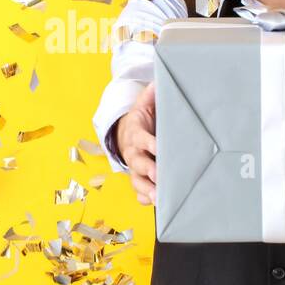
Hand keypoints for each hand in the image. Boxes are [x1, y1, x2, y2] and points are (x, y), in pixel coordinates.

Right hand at [116, 83, 156, 205]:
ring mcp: (134, 168)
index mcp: (136, 134)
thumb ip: (152, 94)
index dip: (150, 143)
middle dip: (148, 170)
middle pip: (138, 163)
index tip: (159, 148)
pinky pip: (138, 192)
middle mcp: (133, 153)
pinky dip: (144, 199)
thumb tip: (158, 81)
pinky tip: (153, 204)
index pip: (143, 139)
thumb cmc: (142, 120)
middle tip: (158, 176)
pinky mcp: (138, 179)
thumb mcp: (144, 104)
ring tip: (158, 198)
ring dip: (147, 190)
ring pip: (137, 181)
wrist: (126, 134)